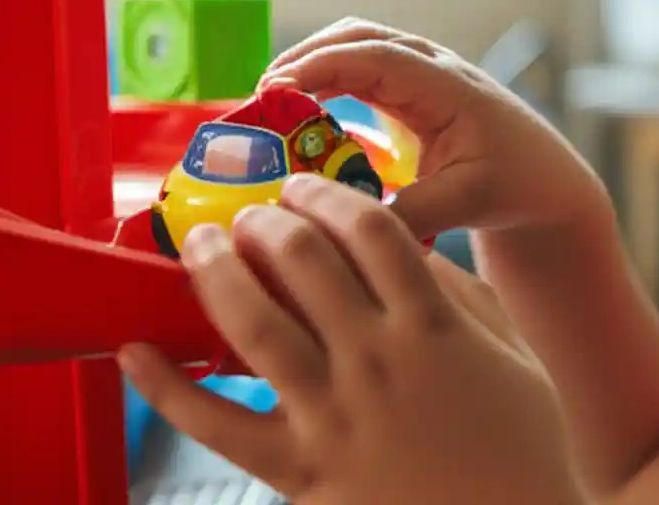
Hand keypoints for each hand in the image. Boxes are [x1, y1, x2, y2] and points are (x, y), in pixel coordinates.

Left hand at [119, 174, 587, 504]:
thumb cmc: (524, 446)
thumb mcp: (511, 354)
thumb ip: (461, 294)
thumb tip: (408, 246)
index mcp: (433, 326)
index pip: (368, 230)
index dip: (327, 196)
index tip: (303, 188)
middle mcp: (377, 359)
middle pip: (304, 259)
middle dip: (266, 223)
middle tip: (250, 217)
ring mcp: (334, 415)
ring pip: (255, 322)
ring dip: (216, 271)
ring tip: (201, 245)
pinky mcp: (300, 470)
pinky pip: (215, 423)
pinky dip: (165, 387)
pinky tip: (134, 351)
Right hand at [260, 18, 612, 241]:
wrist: (547, 182)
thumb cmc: (517, 185)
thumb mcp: (469, 200)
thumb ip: (414, 210)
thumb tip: (352, 220)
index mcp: (449, 86)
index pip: (378, 58)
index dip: (324, 67)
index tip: (276, 88)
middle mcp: (434, 67)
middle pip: (359, 37)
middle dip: (306, 57)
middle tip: (260, 94)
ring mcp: (423, 73)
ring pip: (357, 46)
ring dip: (313, 63)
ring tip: (270, 100)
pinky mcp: (413, 90)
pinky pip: (362, 70)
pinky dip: (327, 80)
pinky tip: (299, 112)